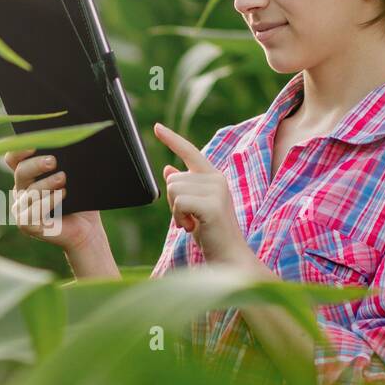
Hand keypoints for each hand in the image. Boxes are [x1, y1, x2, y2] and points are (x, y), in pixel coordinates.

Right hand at [3, 147, 105, 252]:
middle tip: (53, 161)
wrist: (87, 229)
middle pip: (21, 171)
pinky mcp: (26, 225)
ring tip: (63, 179)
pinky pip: (32, 211)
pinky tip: (62, 195)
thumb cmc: (81, 202)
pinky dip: (48, 202)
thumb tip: (68, 140)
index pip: (14, 158)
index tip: (34, 144)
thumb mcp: (74, 177)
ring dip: (46, 183)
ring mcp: (21, 209)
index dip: (19, 150)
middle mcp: (21, 191)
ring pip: (29, 191)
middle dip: (36, 164)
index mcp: (28, 176)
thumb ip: (66, 162)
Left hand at [153, 122, 246, 262]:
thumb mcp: (194, 206)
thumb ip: (184, 187)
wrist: (228, 256)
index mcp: (213, 177)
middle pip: (173, 179)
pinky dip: (179, 218)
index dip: (172, 140)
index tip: (156, 127)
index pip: (190, 152)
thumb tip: (168, 170)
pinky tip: (193, 227)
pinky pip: (179, 203)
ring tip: (193, 223)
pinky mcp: (212, 204)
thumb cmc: (211, 232)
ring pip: (173, 190)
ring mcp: (216, 190)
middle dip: (173, 202)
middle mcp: (216, 179)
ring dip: (176, 212)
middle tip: (190, 218)